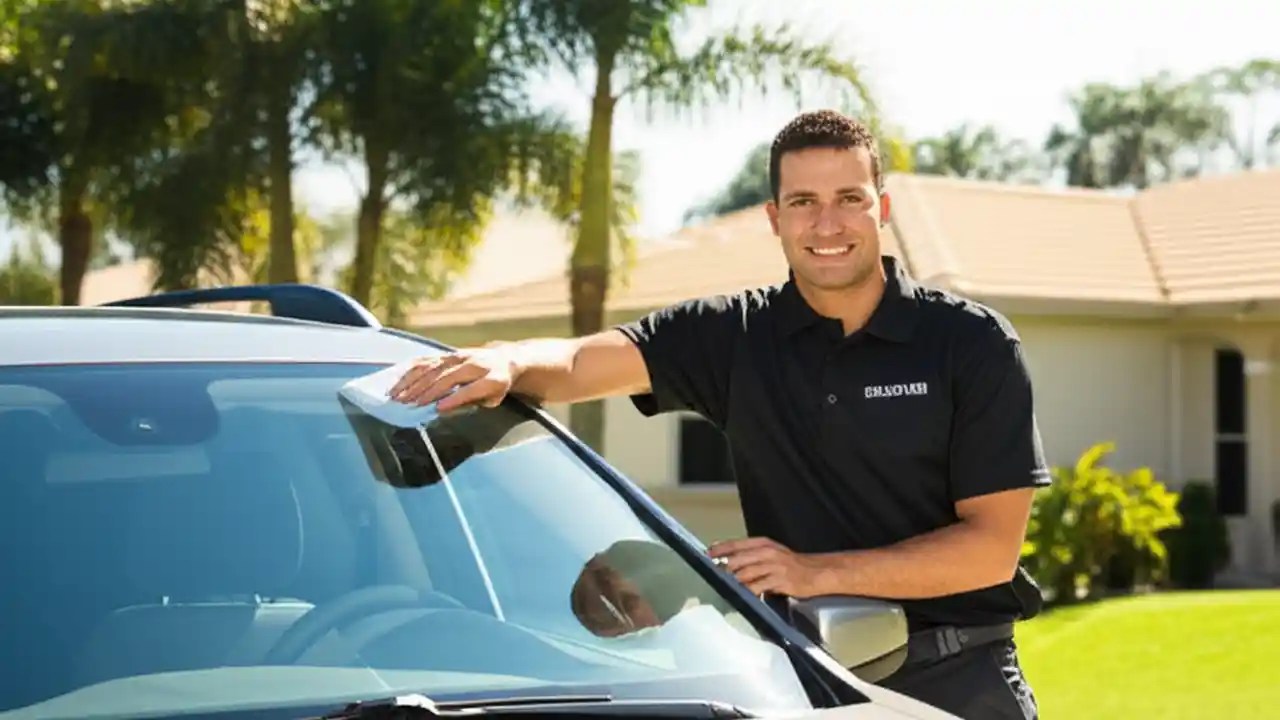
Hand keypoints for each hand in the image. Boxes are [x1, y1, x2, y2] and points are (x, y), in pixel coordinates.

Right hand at [388, 347, 517, 411]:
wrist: (504, 360)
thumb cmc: (498, 386)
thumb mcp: (493, 399)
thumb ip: (474, 402)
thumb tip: (447, 409)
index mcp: (491, 379)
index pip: (470, 389)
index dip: (454, 398)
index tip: (437, 409)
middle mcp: (474, 364)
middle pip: (446, 377)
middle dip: (426, 391)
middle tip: (407, 404)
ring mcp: (459, 356)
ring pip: (432, 368)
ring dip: (413, 382)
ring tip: (397, 395)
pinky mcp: (449, 354)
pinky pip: (427, 360)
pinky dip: (411, 370)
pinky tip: (398, 380)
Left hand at [708, 537, 830, 597]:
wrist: (817, 572)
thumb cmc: (793, 564)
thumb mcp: (773, 553)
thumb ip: (753, 556)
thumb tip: (731, 563)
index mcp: (764, 544)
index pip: (737, 544)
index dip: (721, 548)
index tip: (708, 553)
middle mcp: (767, 552)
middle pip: (738, 558)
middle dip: (723, 567)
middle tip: (712, 573)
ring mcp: (773, 566)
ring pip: (746, 572)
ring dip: (733, 580)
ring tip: (724, 585)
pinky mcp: (779, 580)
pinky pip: (758, 586)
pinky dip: (747, 590)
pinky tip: (741, 594)